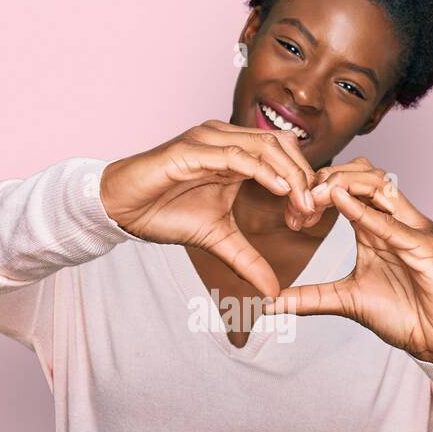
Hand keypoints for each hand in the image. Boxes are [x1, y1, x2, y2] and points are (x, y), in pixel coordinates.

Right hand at [98, 120, 317, 297]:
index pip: (284, 155)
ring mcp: (209, 140)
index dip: (303, 183)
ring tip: (301, 205)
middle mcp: (225, 139)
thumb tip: (273, 292)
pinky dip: (262, 171)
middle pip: (282, 146)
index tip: (309, 218)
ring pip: (264, 146)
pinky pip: (236, 155)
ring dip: (289, 175)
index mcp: (235, 154)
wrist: (122, 208)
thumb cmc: (164, 213)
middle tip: (310, 213)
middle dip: (303, 178)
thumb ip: (247, 259)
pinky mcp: (192, 150)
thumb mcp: (217, 240)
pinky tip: (279, 190)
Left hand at [261, 157, 432, 362]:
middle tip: (300, 198)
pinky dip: (365, 210)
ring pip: (380, 184)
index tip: (293, 211)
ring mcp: (413, 228)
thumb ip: (308, 298)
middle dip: (328, 178)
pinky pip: (392, 222)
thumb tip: (270, 304)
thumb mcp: (344, 301)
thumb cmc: (402, 314)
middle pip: (364, 174)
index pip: (348, 187)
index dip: (318, 190)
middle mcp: (396, 219)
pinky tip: (340, 202)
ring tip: (315, 194)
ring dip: (344, 183)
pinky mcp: (425, 247)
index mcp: (377, 226)